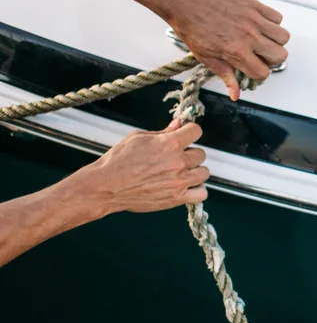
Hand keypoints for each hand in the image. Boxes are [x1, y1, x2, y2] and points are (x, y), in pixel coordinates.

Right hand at [71, 120, 209, 214]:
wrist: (106, 186)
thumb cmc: (118, 161)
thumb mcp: (138, 138)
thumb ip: (163, 132)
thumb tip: (178, 124)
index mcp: (169, 144)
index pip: (196, 131)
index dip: (190, 132)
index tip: (185, 135)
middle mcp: (178, 162)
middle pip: (201, 154)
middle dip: (190, 153)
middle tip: (175, 158)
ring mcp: (179, 181)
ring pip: (204, 173)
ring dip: (194, 171)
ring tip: (180, 173)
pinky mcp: (177, 198)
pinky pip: (202, 194)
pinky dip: (197, 190)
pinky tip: (186, 187)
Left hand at [159, 0, 290, 100]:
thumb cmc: (190, 26)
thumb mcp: (205, 56)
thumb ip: (225, 75)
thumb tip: (235, 94)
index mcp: (236, 52)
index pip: (263, 73)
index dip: (259, 74)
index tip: (253, 69)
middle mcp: (249, 36)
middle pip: (280, 56)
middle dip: (272, 59)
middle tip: (260, 55)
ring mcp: (253, 19)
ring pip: (283, 36)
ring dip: (275, 41)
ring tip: (262, 39)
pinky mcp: (253, 4)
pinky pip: (277, 17)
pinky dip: (272, 22)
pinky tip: (259, 24)